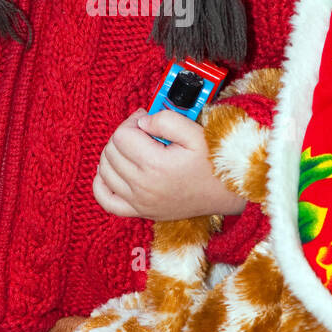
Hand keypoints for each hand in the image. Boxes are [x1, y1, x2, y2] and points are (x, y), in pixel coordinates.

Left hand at [92, 108, 247, 220]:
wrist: (228, 192)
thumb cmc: (214, 161)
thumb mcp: (196, 132)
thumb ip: (167, 120)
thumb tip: (142, 122)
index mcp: (155, 165)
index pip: (121, 136)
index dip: (132, 122)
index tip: (147, 120)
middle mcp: (143, 186)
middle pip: (110, 151)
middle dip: (124, 135)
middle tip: (143, 132)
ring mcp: (140, 202)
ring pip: (105, 171)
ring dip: (114, 155)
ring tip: (134, 148)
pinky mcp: (141, 211)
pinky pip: (106, 200)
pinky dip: (102, 184)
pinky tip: (112, 171)